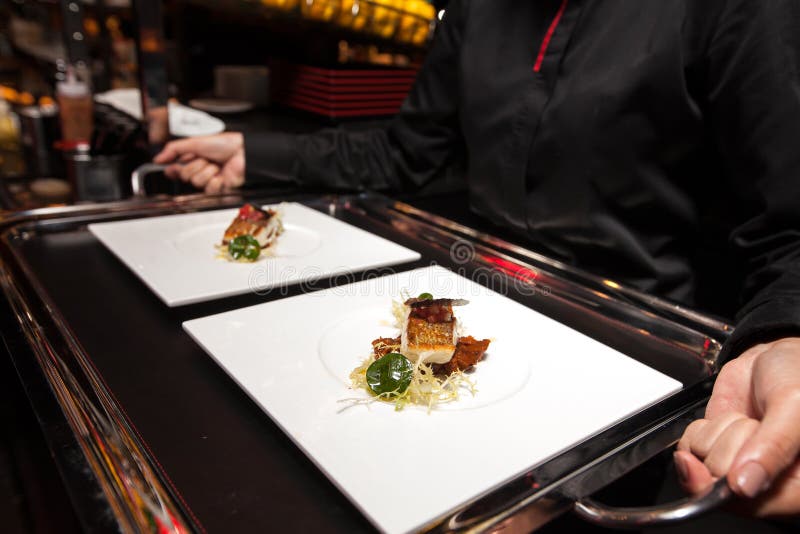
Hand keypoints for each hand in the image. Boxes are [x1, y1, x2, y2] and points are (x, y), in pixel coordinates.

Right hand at [153, 132, 244, 193]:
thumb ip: (173, 149)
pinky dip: (216, 180)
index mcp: (193, 160)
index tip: (172, 167)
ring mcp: (209, 180)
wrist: (243, 151)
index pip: (175, 170)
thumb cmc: (224, 143)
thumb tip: (158, 159)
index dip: (173, 170)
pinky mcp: (219, 188)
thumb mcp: (194, 142)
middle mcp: (200, 171)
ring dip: (207, 171)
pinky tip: (221, 174)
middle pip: (185, 176)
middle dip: (195, 165)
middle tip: (206, 159)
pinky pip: (209, 189)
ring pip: (197, 182)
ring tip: (216, 165)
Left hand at [676, 337, 799, 517]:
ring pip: (700, 463)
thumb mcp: (794, 407)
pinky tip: (725, 421)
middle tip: (756, 425)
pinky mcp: (716, 450)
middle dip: (731, 445)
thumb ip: (772, 447)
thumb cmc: (798, 377)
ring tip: (748, 420)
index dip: (729, 485)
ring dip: (718, 433)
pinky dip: (700, 430)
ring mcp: (737, 467)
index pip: (750, 504)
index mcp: (796, 486)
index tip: (729, 467)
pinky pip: (687, 448)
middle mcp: (765, 482)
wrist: (775, 357)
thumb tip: (745, 486)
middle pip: (717, 481)